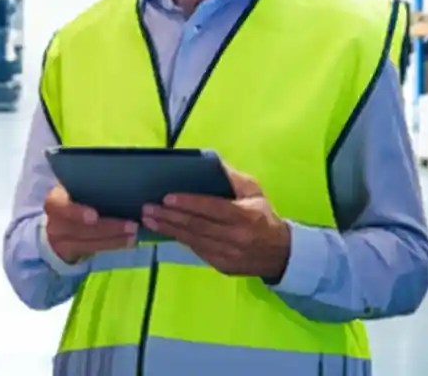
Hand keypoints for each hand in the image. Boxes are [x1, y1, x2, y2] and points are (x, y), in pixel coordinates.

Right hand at [44, 184, 137, 263]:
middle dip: (108, 228)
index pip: (59, 206)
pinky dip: (112, 245)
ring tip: (134, 235)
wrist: (57, 223)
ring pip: (89, 243)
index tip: (94, 216)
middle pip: (80, 229)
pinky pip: (93, 250)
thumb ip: (89, 188)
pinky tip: (128, 242)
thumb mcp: (73, 189)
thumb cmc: (72, 198)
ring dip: (114, 239)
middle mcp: (54, 223)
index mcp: (54, 201)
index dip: (76, 213)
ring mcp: (60, 241)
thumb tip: (118, 181)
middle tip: (132, 225)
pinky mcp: (70, 253)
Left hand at [141, 165, 290, 280]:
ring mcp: (228, 255)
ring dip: (168, 230)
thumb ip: (233, 178)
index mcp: (245, 216)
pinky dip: (180, 240)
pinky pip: (196, 251)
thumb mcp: (254, 192)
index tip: (167, 198)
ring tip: (149, 220)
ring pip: (193, 241)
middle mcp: (236, 237)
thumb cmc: (263, 216)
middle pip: (197, 226)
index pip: (213, 209)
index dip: (189, 203)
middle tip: (148, 209)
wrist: (279, 253)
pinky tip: (165, 231)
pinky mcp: (221, 266)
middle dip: (170, 217)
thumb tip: (212, 162)